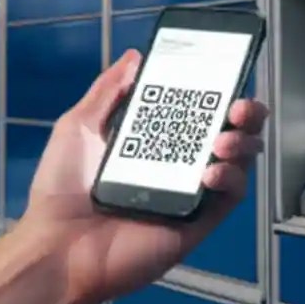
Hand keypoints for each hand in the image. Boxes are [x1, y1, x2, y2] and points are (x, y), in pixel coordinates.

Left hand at [18, 49, 266, 303]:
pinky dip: (230, 178)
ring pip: (238, 161)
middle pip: (229, 132)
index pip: (197, 110)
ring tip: (223, 141)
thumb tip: (134, 57)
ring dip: (242, 143)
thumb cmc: (62, 188)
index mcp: (154, 140)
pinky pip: (230, 196)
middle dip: (245, 114)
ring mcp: (191, 192)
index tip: (222, 75)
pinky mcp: (199, 221)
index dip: (216, 91)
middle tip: (238, 107)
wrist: (59, 246)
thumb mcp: (78, 127)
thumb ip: (107, 91)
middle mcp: (178, 163)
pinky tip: (211, 172)